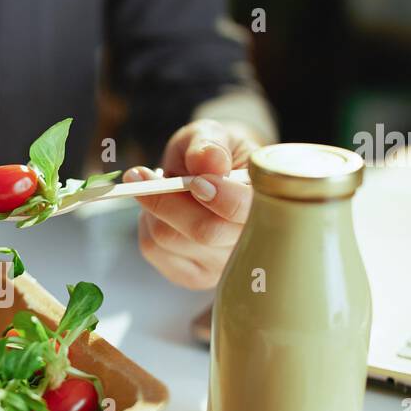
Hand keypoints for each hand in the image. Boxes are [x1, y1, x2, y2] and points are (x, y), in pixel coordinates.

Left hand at [129, 119, 259, 289]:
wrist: (212, 174)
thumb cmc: (217, 153)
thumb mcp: (213, 134)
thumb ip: (209, 143)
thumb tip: (210, 160)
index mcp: (268, 204)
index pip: (249, 213)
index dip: (223, 199)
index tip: (197, 181)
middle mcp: (251, 244)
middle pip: (205, 231)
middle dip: (168, 200)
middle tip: (143, 174)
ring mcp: (222, 266)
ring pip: (172, 240)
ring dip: (155, 209)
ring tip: (163, 188)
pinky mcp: (193, 277)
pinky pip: (155, 250)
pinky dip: (147, 224)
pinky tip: (162, 211)